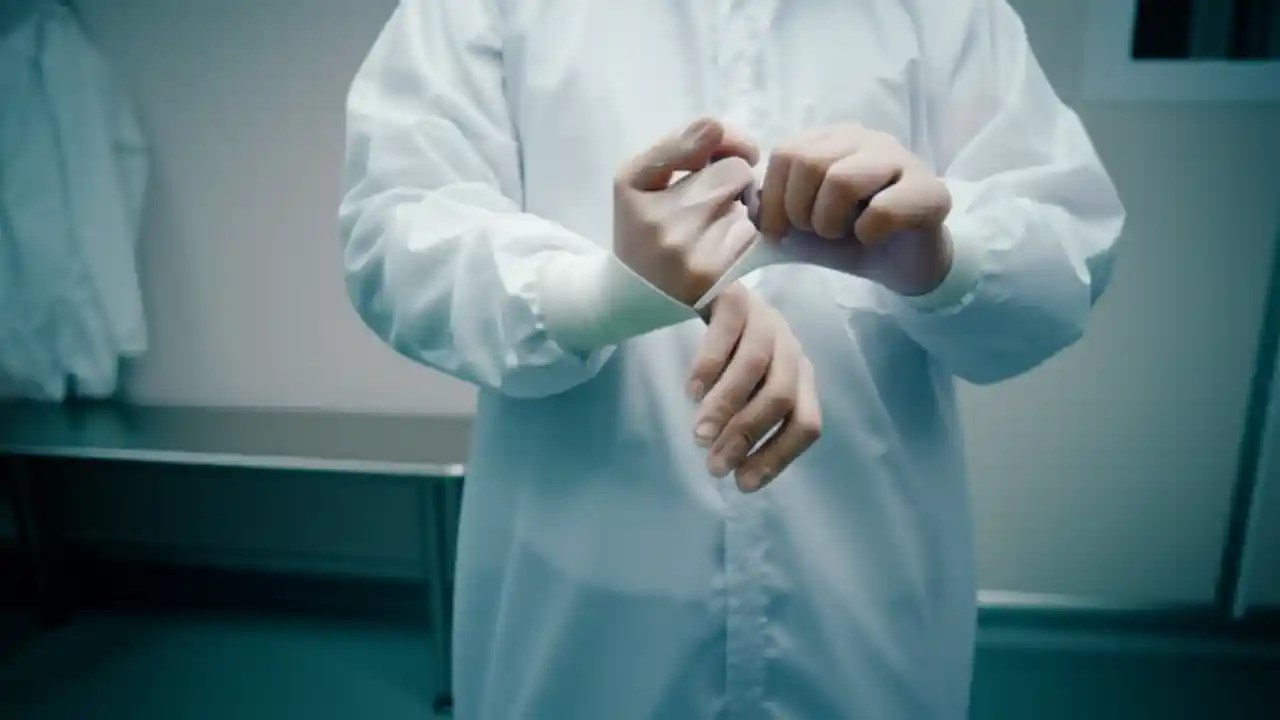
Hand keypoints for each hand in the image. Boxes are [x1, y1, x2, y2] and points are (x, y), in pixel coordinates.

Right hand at [614, 118, 761, 304]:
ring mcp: (681, 247)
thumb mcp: (644, 181)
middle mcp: (655, 214)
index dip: (732, 139)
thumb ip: (686, 149)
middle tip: (715, 199)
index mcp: (632, 181)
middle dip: (733, 180)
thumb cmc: (645, 227)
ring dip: (735, 211)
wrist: (633, 294)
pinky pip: (747, 234)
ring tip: (706, 230)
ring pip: (744, 204)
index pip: (706, 131)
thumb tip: (745, 151)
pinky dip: (738, 238)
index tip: (734, 153)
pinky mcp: (706, 274)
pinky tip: (715, 250)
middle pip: (735, 171)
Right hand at [686, 284, 821, 492]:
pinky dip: (708, 367)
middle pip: (781, 396)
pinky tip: (691, 391)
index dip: (778, 456)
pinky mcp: (735, 298)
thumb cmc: (730, 351)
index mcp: (800, 377)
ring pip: (754, 366)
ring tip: (698, 435)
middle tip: (713, 464)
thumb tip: (731, 467)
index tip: (743, 484)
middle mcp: (790, 349)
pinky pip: (725, 333)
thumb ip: (746, 418)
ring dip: (726, 407)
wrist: (707, 289)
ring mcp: (765, 320)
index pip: (806, 423)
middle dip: (746, 435)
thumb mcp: (747, 388)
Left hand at [758, 124, 953, 295]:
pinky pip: (883, 209)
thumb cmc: (848, 237)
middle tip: (815, 232)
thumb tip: (750, 204)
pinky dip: (867, 233)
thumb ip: (772, 208)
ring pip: (843, 180)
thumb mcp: (800, 224)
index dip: (773, 198)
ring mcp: (902, 159)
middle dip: (800, 210)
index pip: (786, 153)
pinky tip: (872, 238)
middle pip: (809, 162)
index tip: (777, 231)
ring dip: (830, 221)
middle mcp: (866, 139)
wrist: (899, 264)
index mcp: (832, 139)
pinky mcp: (930, 191)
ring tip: (841, 234)